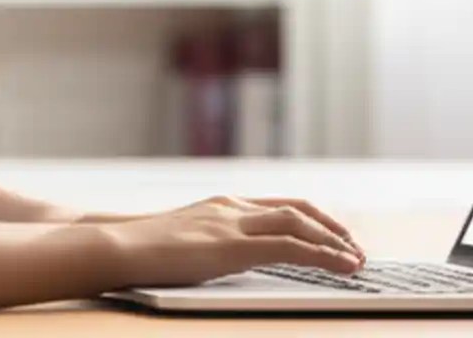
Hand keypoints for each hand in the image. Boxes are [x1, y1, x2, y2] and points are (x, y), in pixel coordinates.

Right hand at [103, 195, 364, 287]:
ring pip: (299, 224)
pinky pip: (290, 248)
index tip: (333, 233)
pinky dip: (323, 256)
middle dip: (331, 228)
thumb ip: (207, 243)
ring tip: (356, 260)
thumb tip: (219, 258)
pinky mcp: (232, 247)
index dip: (312, 218)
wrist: (115, 246)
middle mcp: (232, 207)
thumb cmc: (139, 250)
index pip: (279, 205)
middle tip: (354, 248)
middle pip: (296, 209)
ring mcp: (232, 224)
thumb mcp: (183, 240)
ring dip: (334, 242)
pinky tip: (341, 267)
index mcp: (221, 205)